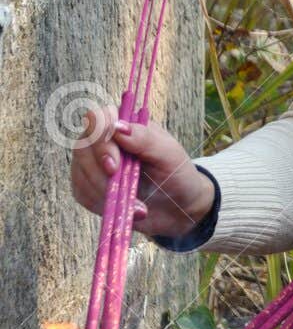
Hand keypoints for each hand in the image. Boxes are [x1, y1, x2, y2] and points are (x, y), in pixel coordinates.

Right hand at [70, 107, 215, 239]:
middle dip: (101, 174)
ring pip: (80, 173)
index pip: (97, 120)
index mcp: (122, 124)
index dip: (100, 142)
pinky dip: (102, 205)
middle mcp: (102, 140)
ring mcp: (92, 163)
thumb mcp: (168, 154)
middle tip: (124, 190)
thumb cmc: (175, 174)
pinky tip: (126, 209)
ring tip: (138, 206)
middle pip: (83, 148)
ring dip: (106, 193)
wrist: (176, 207)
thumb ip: (144, 138)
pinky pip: (83, 193)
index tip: (114, 167)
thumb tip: (117, 126)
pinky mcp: (88, 187)